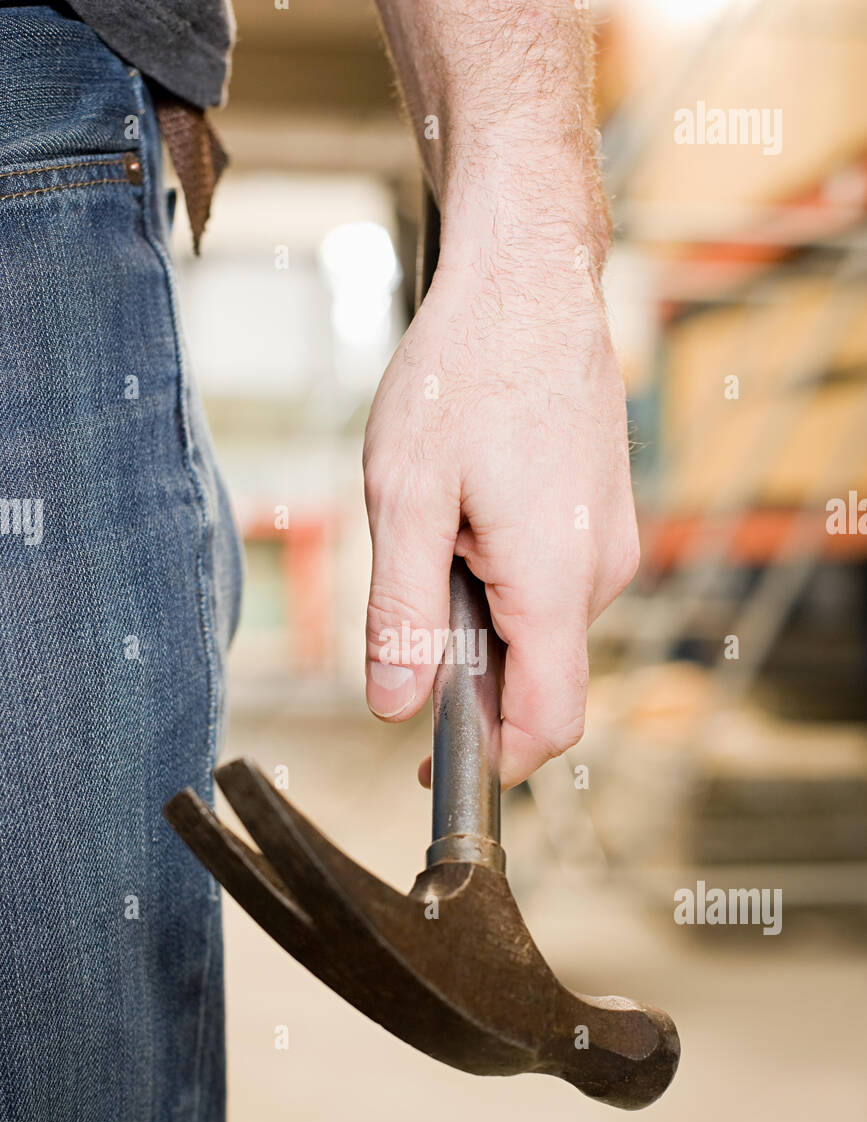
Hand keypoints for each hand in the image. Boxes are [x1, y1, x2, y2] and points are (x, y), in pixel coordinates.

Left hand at [362, 245, 637, 789]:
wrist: (527, 281)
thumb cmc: (462, 372)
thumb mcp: (404, 497)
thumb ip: (402, 615)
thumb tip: (397, 707)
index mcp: (554, 579)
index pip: (546, 722)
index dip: (492, 761)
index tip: (434, 766)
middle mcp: (601, 572)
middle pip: (541, 679)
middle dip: (473, 672)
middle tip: (411, 598)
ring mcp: (610, 544)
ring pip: (544, 630)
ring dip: (486, 616)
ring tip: (439, 529)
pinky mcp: (604, 519)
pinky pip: (554, 585)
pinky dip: (506, 580)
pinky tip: (471, 513)